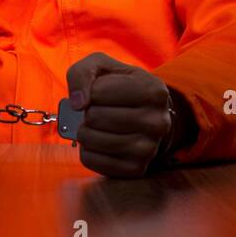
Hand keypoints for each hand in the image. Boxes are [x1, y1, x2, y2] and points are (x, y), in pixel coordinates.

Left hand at [65, 52, 176, 177]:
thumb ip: (83, 72)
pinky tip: (99, 142)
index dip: (91, 90)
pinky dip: (87, 149)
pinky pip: (90, 160)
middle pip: (95, 117)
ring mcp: (148, 149)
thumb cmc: (120, 88)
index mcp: (155, 90)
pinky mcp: (135, 169)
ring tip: (98, 126)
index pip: (99, 91)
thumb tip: (77, 103)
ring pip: (91, 140)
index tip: (101, 92)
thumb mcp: (104, 67)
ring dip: (85, 131)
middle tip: (100, 111)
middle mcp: (157, 121)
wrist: (146, 117)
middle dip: (88, 112)